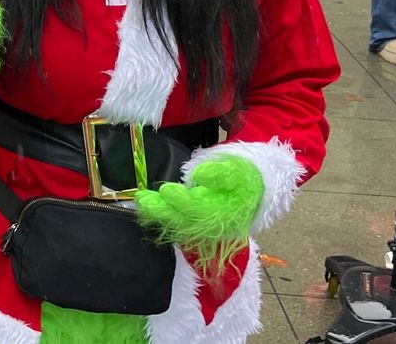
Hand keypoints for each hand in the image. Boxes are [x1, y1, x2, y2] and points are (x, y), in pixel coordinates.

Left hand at [135, 155, 262, 262]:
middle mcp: (216, 223)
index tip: (166, 190)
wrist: (253, 194)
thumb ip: (219, 173)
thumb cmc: (242, 177)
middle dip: (163, 210)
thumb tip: (199, 175)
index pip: (201, 208)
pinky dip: (162, 216)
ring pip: (180, 224)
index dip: (183, 202)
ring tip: (141, 199)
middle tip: (143, 198)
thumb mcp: (236, 169)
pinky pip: (179, 224)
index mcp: (227, 209)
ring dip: (159, 213)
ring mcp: (208, 227)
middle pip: (187, 220)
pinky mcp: (199, 226)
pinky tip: (147, 206)